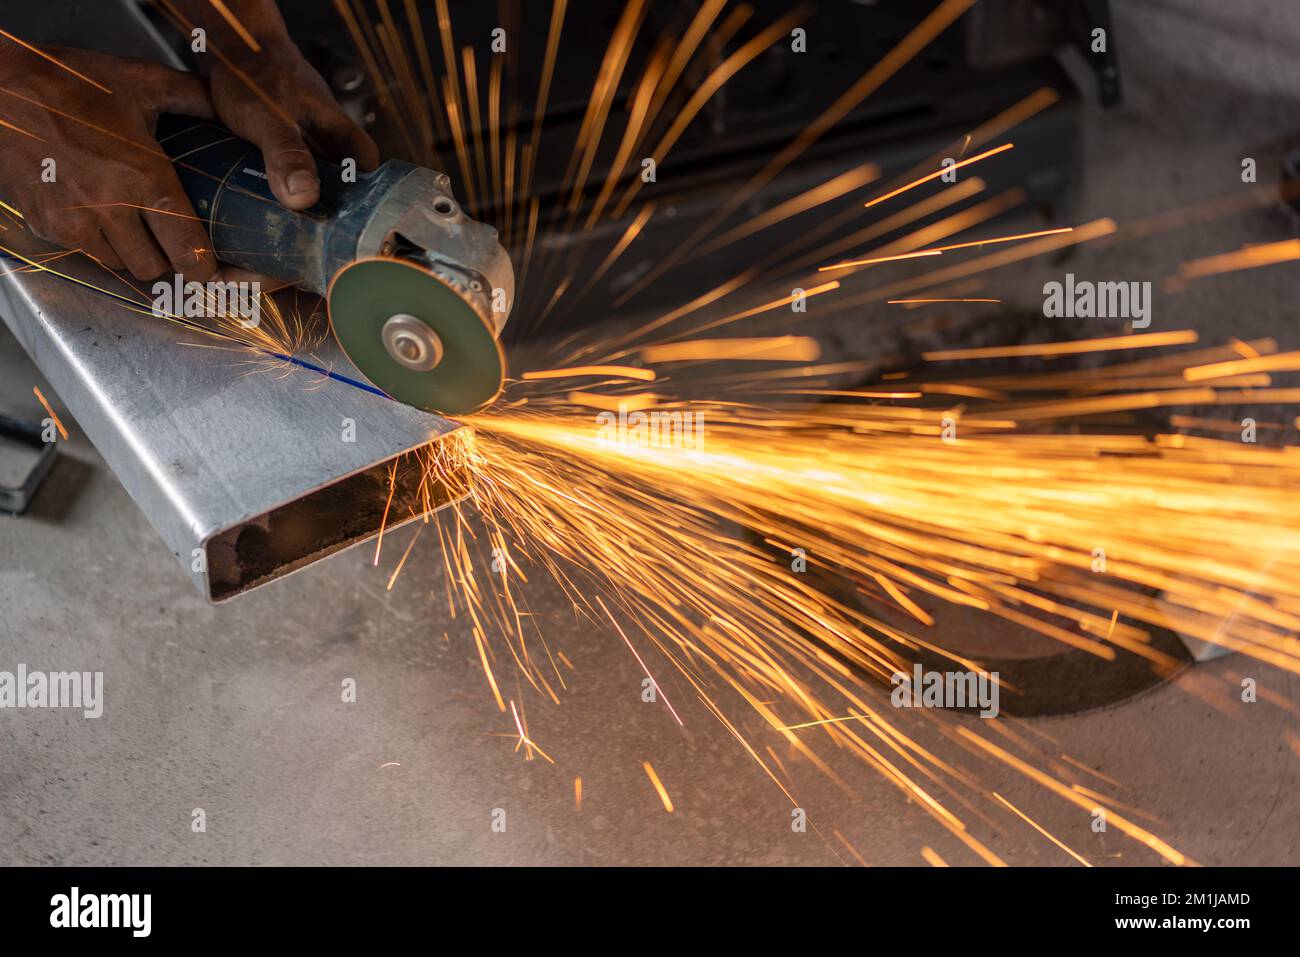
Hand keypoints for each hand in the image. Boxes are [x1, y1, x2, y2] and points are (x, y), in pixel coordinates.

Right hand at [0, 47, 218, 280]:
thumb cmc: (69, 82)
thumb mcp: (139, 81)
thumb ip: (192, 96)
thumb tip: (232, 105)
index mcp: (145, 177)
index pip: (188, 250)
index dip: (204, 267)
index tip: (210, 266)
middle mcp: (111, 206)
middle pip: (154, 268)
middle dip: (166, 258)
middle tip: (169, 238)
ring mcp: (74, 220)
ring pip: (120, 265)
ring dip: (131, 252)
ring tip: (132, 220)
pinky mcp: (46, 226)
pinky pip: (86, 253)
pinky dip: (97, 242)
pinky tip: (97, 211)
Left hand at [208, 38, 378, 210]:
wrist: (224, 42)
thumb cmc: (250, 72)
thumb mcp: (267, 118)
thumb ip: (286, 155)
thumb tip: (305, 197)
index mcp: (333, 123)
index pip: (365, 158)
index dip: (367, 185)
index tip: (355, 214)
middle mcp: (322, 127)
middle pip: (342, 168)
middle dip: (334, 196)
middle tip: (321, 227)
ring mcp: (300, 128)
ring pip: (314, 165)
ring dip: (306, 188)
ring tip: (296, 219)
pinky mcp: (278, 130)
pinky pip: (291, 160)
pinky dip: (285, 177)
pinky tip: (271, 193)